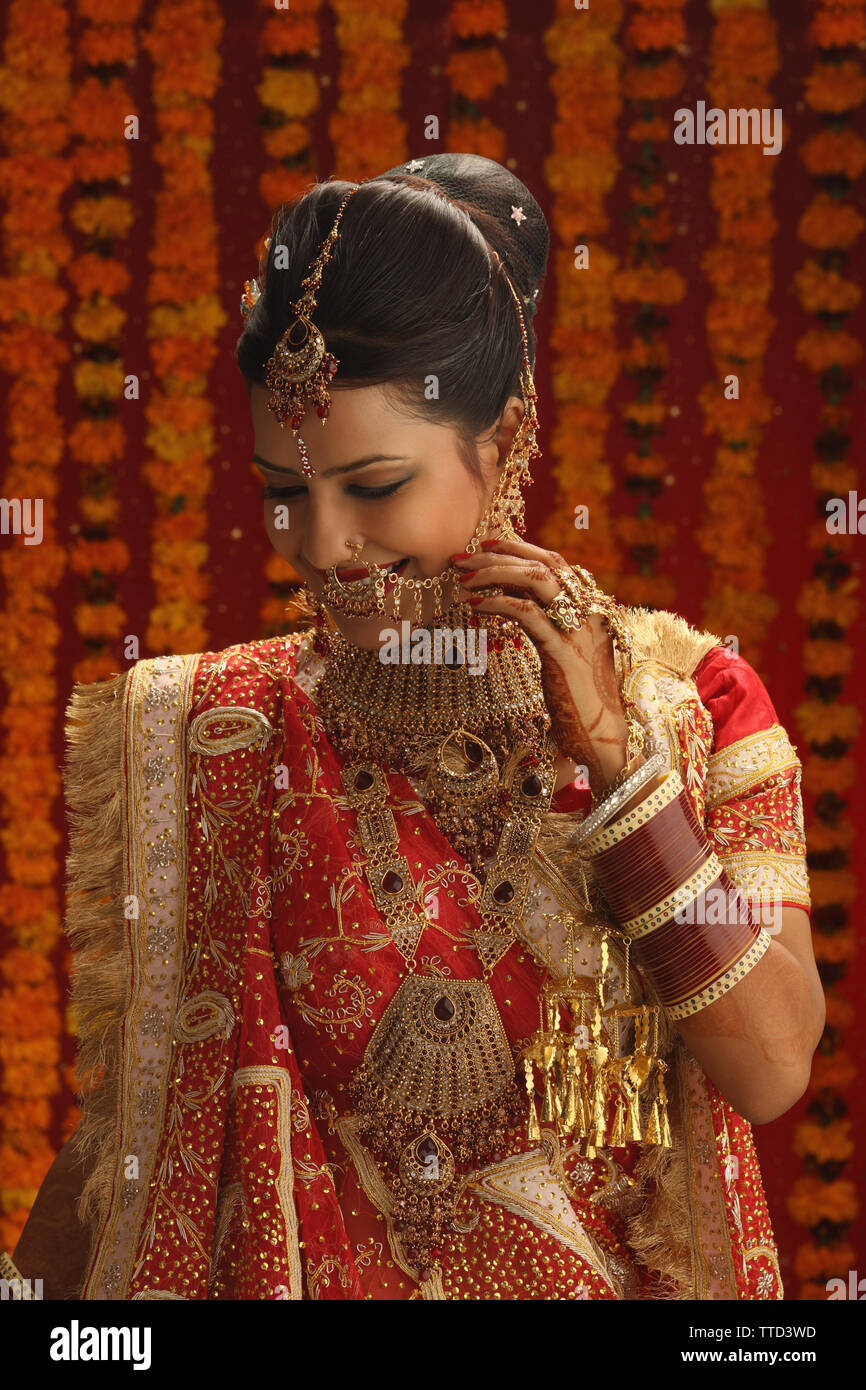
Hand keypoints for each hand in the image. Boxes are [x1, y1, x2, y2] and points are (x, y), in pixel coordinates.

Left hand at [451, 535, 632, 795]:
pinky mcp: (564, 652)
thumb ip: (547, 627)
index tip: (485, 546)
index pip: (554, 562)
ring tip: (463, 579)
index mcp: (591, 609)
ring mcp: (579, 630)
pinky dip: (498, 603)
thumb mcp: (563, 654)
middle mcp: (589, 612)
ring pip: (536, 579)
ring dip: (495, 573)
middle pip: (543, 563)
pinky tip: (476, 605)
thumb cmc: (581, 702)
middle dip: (498, 555)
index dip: (519, 548)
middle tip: (461, 559)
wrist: (605, 738)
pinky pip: (527, 613)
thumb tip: (516, 604)